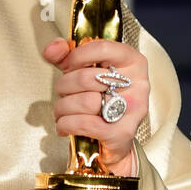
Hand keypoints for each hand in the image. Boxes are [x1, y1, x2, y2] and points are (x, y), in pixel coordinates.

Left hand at [43, 37, 149, 173]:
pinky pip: (84, 123)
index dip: (76, 56)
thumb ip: (67, 56)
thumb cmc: (100, 101)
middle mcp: (138, 83)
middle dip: (64, 86)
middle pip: (86, 77)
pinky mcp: (123, 132)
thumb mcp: (84, 72)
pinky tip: (64, 126)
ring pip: (84, 101)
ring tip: (63, 112)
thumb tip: (52, 49)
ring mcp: (133, 109)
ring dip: (63, 108)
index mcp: (133, 62)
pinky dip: (66, 124)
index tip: (67, 66)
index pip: (102, 48)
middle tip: (63, 94)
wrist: (112, 142)